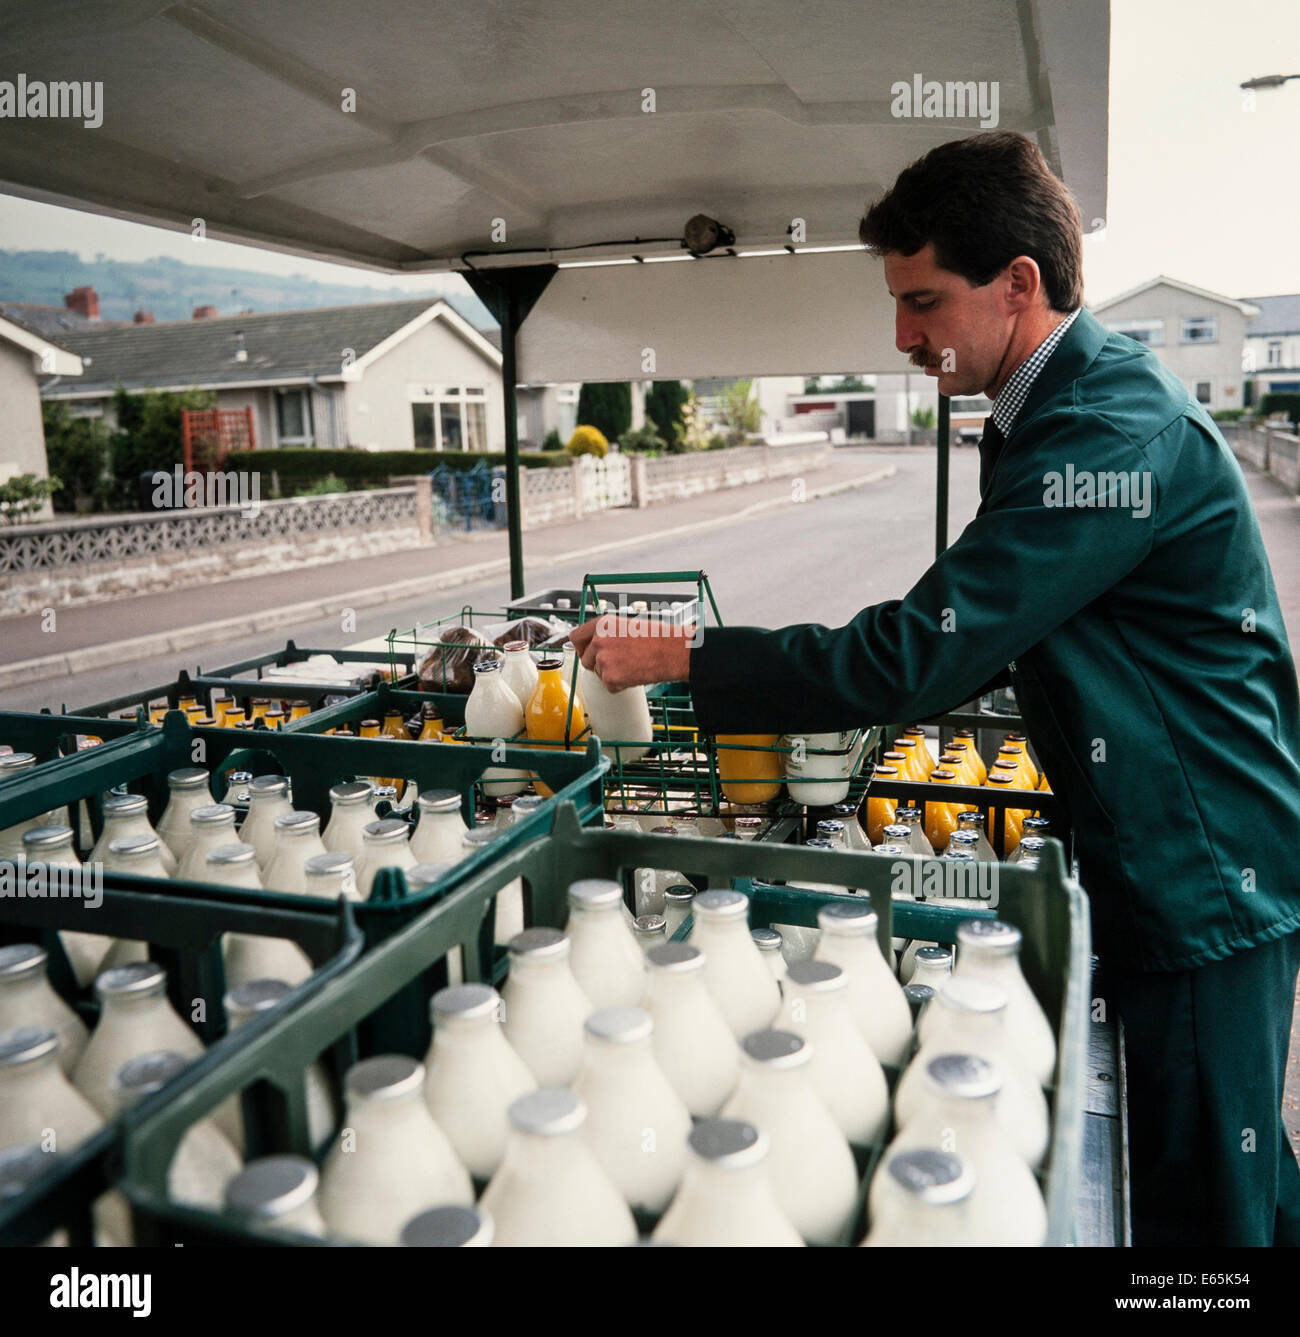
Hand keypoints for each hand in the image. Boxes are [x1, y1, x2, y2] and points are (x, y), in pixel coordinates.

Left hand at [568, 616, 694, 691]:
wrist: (674, 652)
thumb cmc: (657, 638)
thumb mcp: (627, 625)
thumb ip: (607, 633)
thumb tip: (594, 646)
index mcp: (602, 624)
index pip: (575, 637)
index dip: (581, 647)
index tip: (587, 652)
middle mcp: (599, 640)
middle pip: (584, 659)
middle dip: (597, 664)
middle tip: (619, 662)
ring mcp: (603, 660)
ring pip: (598, 673)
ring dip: (611, 673)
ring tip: (632, 664)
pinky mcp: (610, 678)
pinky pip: (609, 686)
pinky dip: (621, 685)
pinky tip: (635, 673)